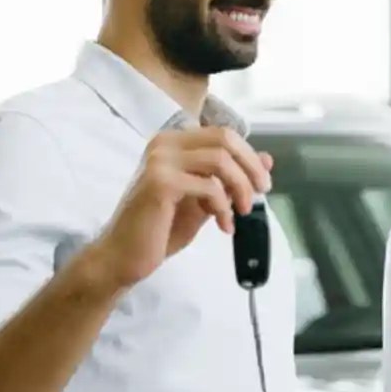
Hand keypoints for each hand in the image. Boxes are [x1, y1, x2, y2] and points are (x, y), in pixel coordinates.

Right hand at [87, 126, 272, 291]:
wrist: (123, 257)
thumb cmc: (159, 229)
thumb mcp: (203, 200)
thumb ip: (228, 178)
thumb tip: (267, 160)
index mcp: (172, 143)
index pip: (223, 134)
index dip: (249, 156)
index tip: (261, 182)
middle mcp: (164, 144)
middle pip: (225, 139)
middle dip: (250, 167)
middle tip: (261, 193)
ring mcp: (160, 161)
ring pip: (220, 159)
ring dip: (240, 187)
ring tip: (241, 212)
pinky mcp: (161, 183)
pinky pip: (209, 186)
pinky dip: (224, 206)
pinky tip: (223, 225)